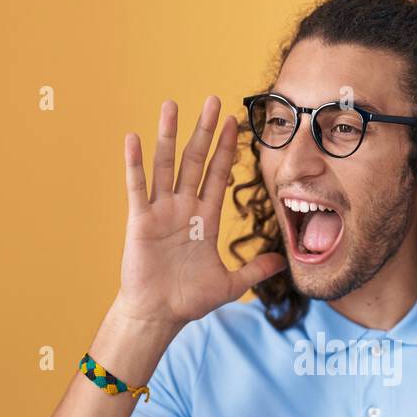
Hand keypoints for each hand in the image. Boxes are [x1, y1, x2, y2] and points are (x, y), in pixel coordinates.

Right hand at [113, 96, 286, 326]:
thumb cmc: (188, 300)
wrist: (158, 316)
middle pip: (195, 161)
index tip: (234, 123)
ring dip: (168, 135)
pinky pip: (137, 187)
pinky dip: (134, 163)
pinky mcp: (140, 221)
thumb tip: (283, 262)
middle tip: (213, 101)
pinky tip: (133, 138)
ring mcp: (160, 212)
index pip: (218, 175)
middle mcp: (183, 208)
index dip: (226, 149)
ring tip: (171, 105)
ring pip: (165, 165)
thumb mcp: (229, 284)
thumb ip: (254, 270)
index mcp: (205, 218)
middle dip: (204, 131)